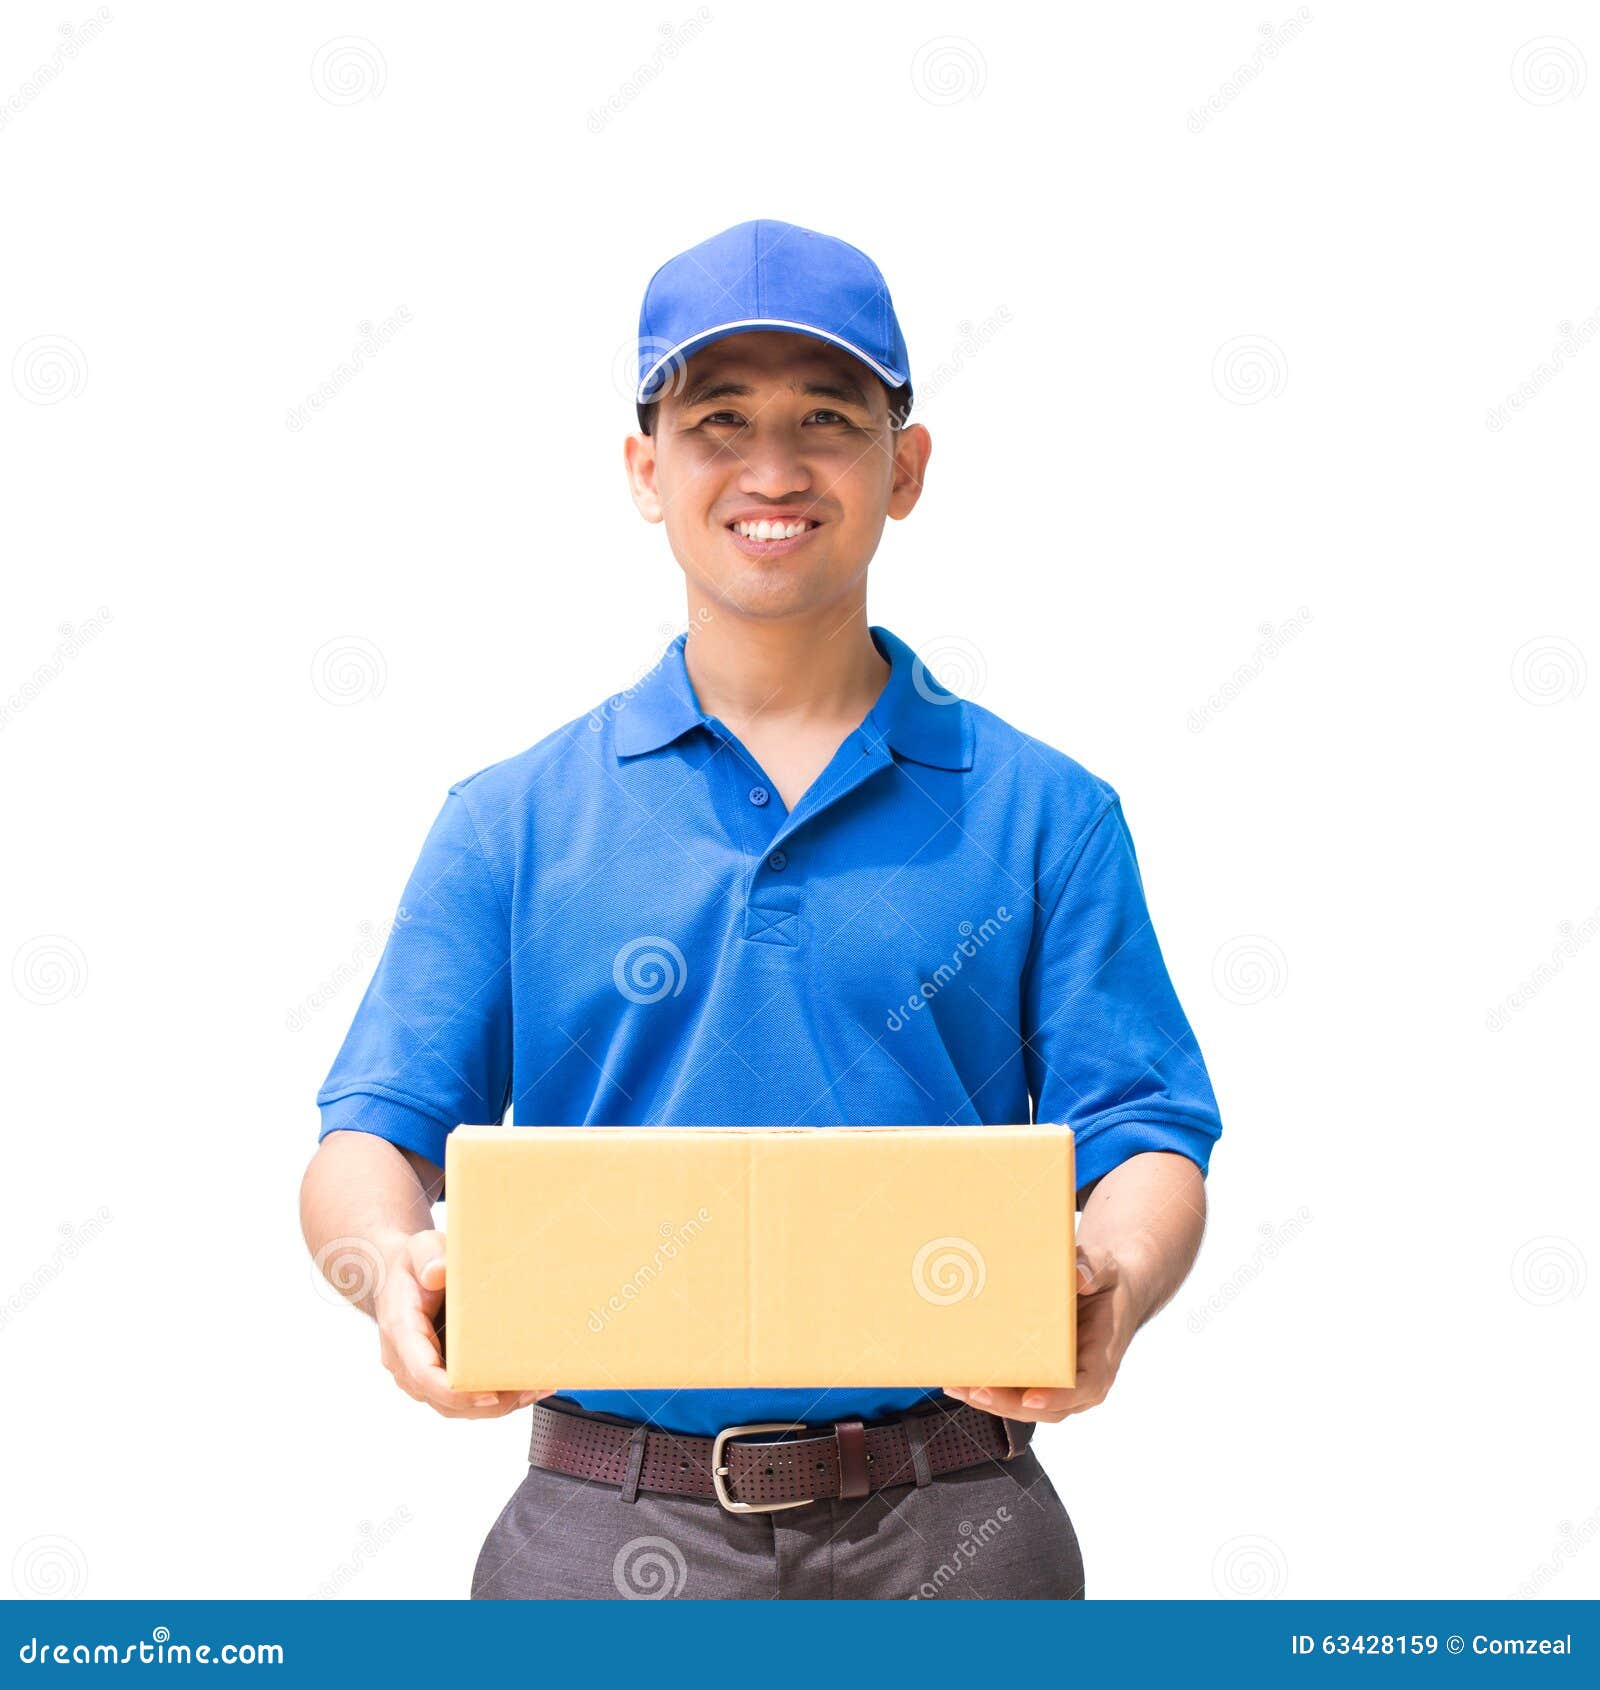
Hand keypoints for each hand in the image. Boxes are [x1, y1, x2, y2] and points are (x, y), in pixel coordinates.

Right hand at [376, 1229, 555, 1419]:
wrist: (397, 1278)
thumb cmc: (411, 1265)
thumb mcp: (420, 1249)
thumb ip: (428, 1258)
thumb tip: (438, 1272)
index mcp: (401, 1331)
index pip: (423, 1373)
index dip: (457, 1390)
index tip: (490, 1393)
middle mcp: (404, 1361)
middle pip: (444, 1399)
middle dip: (489, 1402)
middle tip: (530, 1388)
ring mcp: (417, 1374)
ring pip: (455, 1405)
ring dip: (495, 1404)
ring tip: (535, 1387)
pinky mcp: (433, 1377)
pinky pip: (460, 1398)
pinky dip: (491, 1398)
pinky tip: (524, 1387)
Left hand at [944, 1242, 1138, 1423]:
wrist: (1104, 1291)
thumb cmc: (1106, 1282)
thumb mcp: (1105, 1269)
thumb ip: (1093, 1269)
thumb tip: (1077, 1277)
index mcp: (1101, 1359)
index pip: (1083, 1387)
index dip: (1057, 1397)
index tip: (1031, 1399)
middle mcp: (1080, 1381)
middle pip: (1044, 1406)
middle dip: (1007, 1403)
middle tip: (974, 1390)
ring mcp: (1058, 1384)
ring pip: (1023, 1405)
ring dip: (989, 1399)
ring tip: (955, 1385)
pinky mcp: (1039, 1378)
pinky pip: (1014, 1391)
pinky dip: (987, 1388)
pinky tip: (958, 1378)